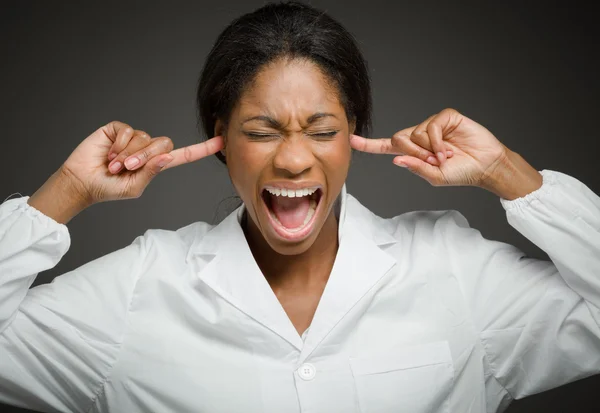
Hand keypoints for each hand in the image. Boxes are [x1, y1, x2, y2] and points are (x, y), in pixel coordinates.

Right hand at [61, 120, 223, 203]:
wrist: (83, 183)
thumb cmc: (109, 189)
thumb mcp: (134, 187)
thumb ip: (151, 172)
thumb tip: (167, 156)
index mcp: (156, 164)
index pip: (183, 155)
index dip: (201, 149)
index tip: (221, 142)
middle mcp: (148, 149)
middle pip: (163, 144)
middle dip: (145, 158)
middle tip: (126, 168)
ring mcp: (134, 137)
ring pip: (145, 138)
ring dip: (129, 154)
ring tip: (114, 165)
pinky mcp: (118, 129)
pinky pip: (128, 131)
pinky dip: (119, 145)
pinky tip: (109, 154)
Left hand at [350, 108, 507, 186]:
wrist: (485, 166)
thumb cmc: (462, 173)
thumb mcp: (435, 177)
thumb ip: (416, 168)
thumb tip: (396, 160)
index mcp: (413, 152)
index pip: (386, 146)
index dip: (369, 144)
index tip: (351, 140)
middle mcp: (420, 136)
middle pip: (398, 139)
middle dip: (413, 154)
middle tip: (432, 161)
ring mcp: (432, 125)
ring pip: (415, 133)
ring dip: (429, 149)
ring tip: (445, 155)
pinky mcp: (446, 117)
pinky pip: (431, 127)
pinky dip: (438, 141)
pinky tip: (449, 148)